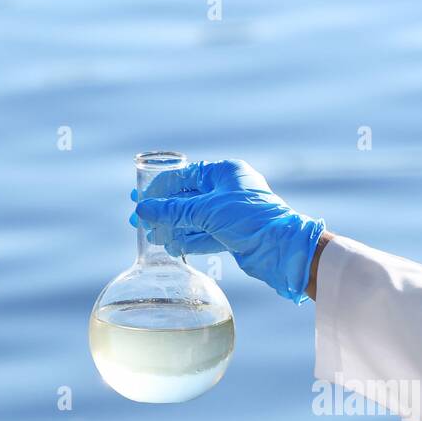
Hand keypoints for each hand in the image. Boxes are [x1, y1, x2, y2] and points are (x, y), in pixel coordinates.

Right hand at [131, 159, 325, 303]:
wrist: (282, 248)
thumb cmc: (250, 219)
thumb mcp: (207, 210)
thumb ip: (174, 210)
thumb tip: (144, 209)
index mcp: (225, 172)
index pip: (185, 175)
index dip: (160, 187)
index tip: (140, 196)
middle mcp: (228, 190)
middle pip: (188, 199)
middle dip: (164, 211)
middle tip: (140, 221)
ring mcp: (232, 213)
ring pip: (195, 219)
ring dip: (174, 228)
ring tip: (152, 236)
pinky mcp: (235, 235)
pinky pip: (206, 235)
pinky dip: (189, 240)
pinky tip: (171, 246)